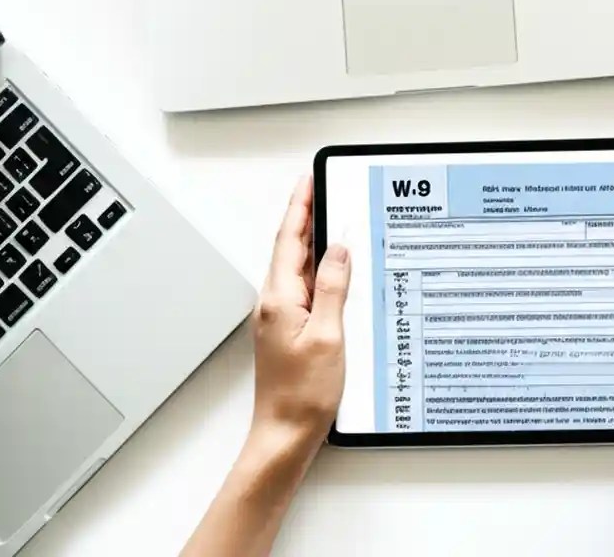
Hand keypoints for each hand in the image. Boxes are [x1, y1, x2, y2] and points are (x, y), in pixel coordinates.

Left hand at [250, 176, 350, 452]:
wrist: (285, 433)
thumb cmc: (303, 394)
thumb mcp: (329, 335)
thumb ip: (334, 288)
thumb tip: (339, 250)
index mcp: (280, 299)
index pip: (290, 239)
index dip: (301, 206)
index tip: (310, 180)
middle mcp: (274, 303)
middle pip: (291, 248)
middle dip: (307, 216)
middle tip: (324, 189)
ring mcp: (280, 317)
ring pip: (298, 267)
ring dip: (314, 242)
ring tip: (333, 219)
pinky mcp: (289, 331)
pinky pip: (306, 289)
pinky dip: (320, 270)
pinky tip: (336, 270)